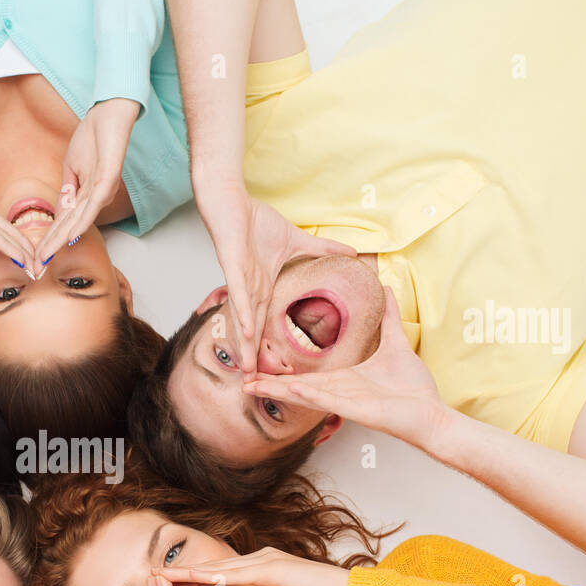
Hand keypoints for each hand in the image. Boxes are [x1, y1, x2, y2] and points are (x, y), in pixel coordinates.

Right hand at [33, 98, 139, 267]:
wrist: (109, 116)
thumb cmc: (93, 138)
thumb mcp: (72, 168)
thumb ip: (66, 191)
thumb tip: (59, 212)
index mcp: (84, 197)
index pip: (63, 222)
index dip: (48, 239)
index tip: (34, 255)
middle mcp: (94, 200)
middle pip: (68, 228)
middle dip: (51, 246)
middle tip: (36, 265)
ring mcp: (102, 192)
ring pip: (78, 222)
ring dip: (60, 240)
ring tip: (46, 255)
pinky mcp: (108, 181)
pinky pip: (92, 207)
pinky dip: (82, 222)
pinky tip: (72, 236)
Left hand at [156, 547, 349, 585]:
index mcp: (263, 573)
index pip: (220, 578)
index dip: (195, 583)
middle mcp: (262, 562)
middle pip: (213, 568)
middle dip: (183, 573)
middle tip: (151, 577)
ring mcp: (268, 561)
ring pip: (220, 566)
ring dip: (191, 570)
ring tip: (163, 575)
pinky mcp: (276, 566)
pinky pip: (239, 570)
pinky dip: (215, 573)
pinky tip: (194, 576)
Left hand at [195, 180, 355, 374]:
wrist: (231, 201)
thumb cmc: (256, 221)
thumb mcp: (296, 240)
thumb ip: (322, 249)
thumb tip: (353, 252)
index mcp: (262, 287)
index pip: (264, 322)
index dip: (265, 346)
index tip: (270, 370)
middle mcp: (249, 289)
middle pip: (252, 329)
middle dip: (252, 356)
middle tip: (254, 384)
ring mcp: (240, 279)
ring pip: (243, 317)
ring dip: (245, 343)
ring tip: (248, 368)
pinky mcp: (233, 266)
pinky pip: (239, 292)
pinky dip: (244, 310)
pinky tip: (247, 329)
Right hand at [244, 287, 450, 449]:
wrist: (431, 413)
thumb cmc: (413, 388)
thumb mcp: (396, 343)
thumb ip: (388, 317)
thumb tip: (385, 289)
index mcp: (343, 380)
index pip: (306, 377)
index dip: (281, 373)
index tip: (260, 368)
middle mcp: (339, 394)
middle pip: (296, 388)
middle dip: (269, 385)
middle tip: (243, 382)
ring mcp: (346, 403)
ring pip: (305, 395)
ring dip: (279, 391)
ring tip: (253, 386)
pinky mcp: (357, 410)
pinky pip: (329, 401)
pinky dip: (310, 395)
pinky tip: (291, 388)